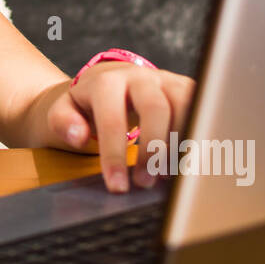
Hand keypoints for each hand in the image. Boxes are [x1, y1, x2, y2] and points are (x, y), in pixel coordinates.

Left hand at [43, 62, 195, 192]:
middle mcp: (139, 76)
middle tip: (144, 183)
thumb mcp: (63, 111)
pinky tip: (186, 161)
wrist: (108, 81)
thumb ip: (64, 123)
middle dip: (152, 150)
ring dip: (180, 144)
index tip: (117, 186)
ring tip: (167, 175)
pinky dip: (197, 135)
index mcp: (106, 81)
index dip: (114, 154)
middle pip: (155, 108)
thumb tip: (78, 136)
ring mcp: (165, 80)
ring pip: (185, 105)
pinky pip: (200, 107)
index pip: (112, 117)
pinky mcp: (184, 87)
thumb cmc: (86, 104)